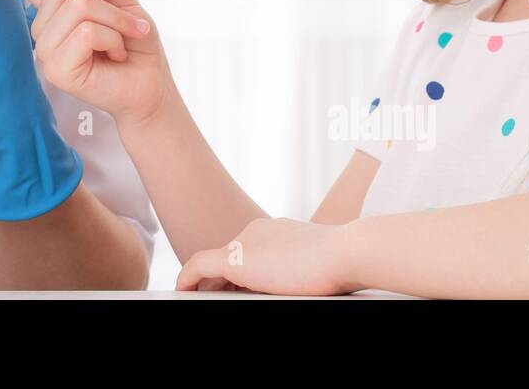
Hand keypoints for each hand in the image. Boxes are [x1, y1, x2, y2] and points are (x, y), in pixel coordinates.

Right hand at [0, 0, 170, 129]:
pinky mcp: (55, 70)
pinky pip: (85, 32)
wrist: (151, 85)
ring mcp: (45, 49)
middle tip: (135, 12)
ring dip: (116, 20)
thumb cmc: (136, 43)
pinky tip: (114, 56)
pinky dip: (112, 39)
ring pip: (80, 5)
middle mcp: (43, 25)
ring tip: (125, 40)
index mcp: (55, 6)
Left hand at [176, 218, 359, 294]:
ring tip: (193, 297)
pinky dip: (188, 278)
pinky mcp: (236, 258)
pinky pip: (199, 267)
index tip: (232, 288)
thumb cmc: (343, 263)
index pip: (248, 251)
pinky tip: (182, 292)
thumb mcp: (316, 266)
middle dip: (216, 279)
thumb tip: (303, 282)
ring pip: (213, 263)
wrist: (346, 252)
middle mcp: (257, 231)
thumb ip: (300, 270)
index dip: (236, 272)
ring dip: (203, 282)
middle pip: (228, 257)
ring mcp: (245, 241)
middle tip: (205, 296)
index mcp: (276, 232)